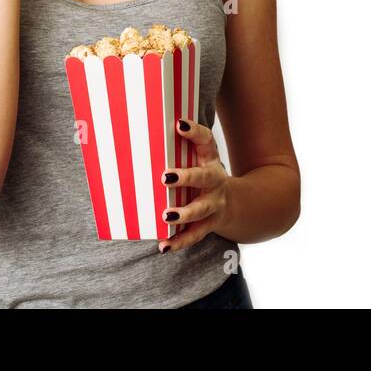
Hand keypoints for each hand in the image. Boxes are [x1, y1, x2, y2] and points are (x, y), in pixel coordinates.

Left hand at [158, 118, 231, 253]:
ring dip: (184, 214)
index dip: (194, 132)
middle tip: (165, 178)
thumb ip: (177, 146)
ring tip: (166, 215)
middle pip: (205, 178)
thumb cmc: (201, 173)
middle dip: (186, 178)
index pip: (206, 140)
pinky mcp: (209, 224)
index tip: (179, 124)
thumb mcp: (198, 156)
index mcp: (210, 159)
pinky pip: (194, 234)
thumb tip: (138, 132)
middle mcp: (215, 180)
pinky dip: (179, 242)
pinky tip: (164, 246)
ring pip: (201, 210)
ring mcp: (214, 204)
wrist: (232, 203)